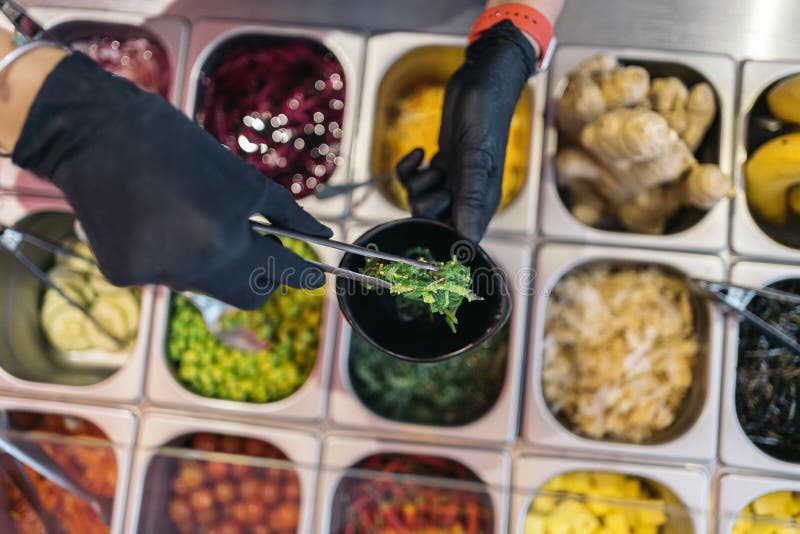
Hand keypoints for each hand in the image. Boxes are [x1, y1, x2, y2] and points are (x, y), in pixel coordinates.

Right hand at [12, 53, 330, 308]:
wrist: (93, 132)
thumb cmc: (176, 147)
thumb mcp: (241, 177)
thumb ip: (286, 214)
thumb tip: (322, 235)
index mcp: (224, 243)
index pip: (279, 275)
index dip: (301, 274)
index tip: (316, 275)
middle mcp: (189, 271)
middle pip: (245, 294)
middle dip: (261, 275)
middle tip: (261, 243)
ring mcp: (153, 277)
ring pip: (205, 284)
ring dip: (214, 259)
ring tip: (197, 215)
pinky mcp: (122, 275)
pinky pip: (167, 275)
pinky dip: (173, 255)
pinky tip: (158, 220)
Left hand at [396, 20, 535, 242]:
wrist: (481, 79)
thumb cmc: (485, 113)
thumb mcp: (476, 156)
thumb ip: (470, 197)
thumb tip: (467, 239)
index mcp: (484, 200)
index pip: (459, 237)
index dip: (439, 232)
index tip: (432, 212)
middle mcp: (468, 195)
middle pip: (433, 222)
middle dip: (425, 204)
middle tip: (436, 179)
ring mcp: (452, 180)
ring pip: (420, 202)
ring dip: (418, 185)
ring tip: (432, 163)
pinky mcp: (439, 165)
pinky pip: (412, 180)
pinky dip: (409, 169)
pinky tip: (420, 153)